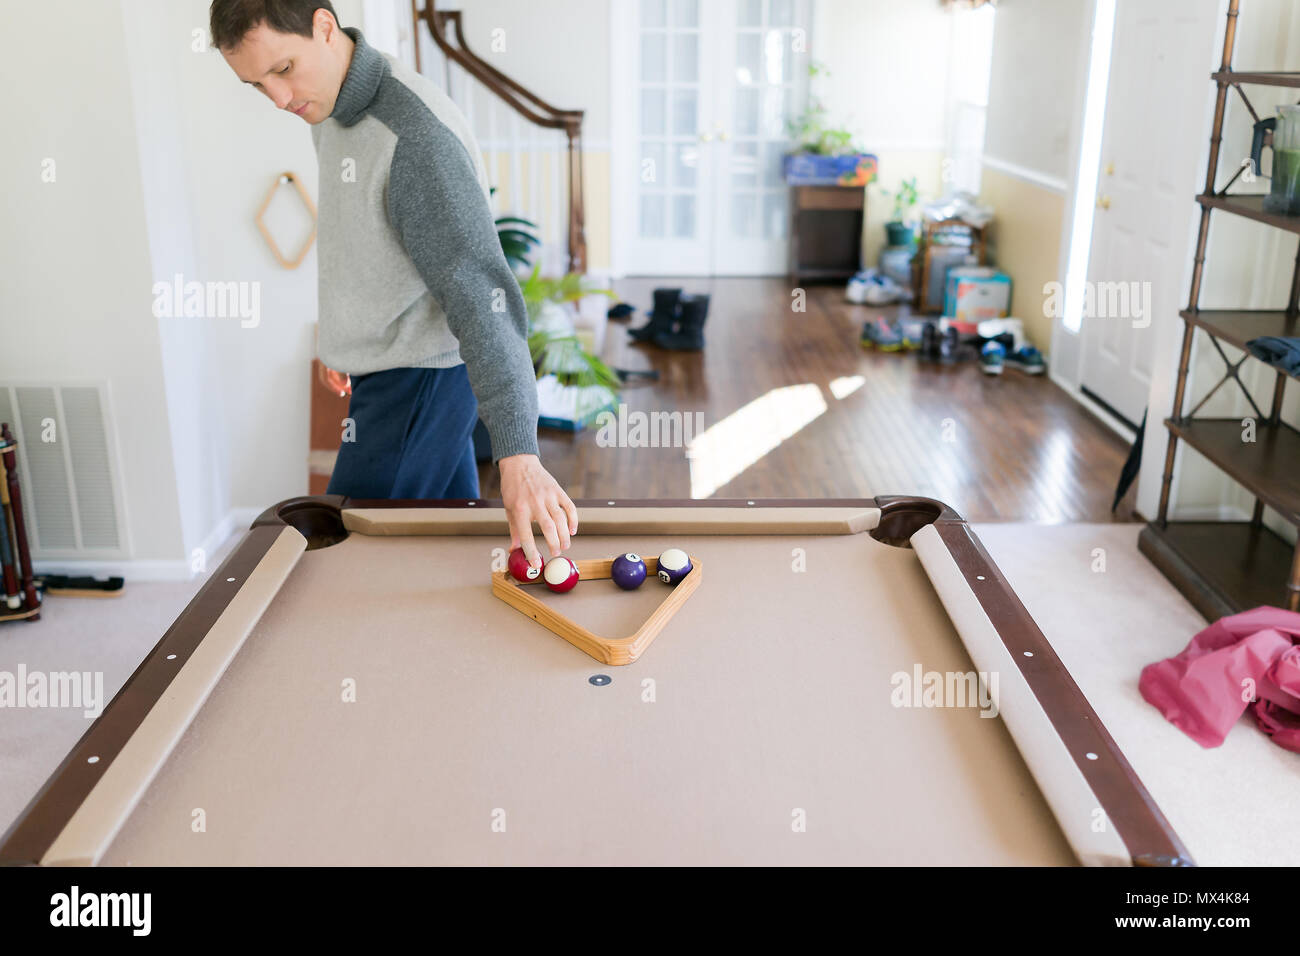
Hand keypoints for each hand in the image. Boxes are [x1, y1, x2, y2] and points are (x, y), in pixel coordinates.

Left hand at [498, 454, 577, 569]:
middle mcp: (534, 503)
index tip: (537, 564)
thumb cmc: (513, 488)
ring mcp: (548, 496)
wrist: (520, 463)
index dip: (532, 552)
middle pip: (549, 528)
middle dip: (554, 544)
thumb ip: (514, 531)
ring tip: (565, 545)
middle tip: (555, 553)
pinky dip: (573, 520)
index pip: (526, 536)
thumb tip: (514, 550)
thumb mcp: (509, 509)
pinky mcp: (557, 490)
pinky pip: (569, 507)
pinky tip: (573, 530)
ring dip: (565, 535)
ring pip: (561, 519)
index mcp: (519, 510)